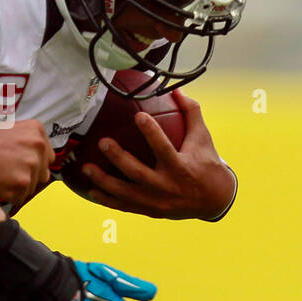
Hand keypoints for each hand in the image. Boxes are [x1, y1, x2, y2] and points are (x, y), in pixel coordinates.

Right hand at [0, 119, 53, 207]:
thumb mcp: (11, 129)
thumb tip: (41, 157)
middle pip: (42, 174)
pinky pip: (20, 197)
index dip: (35, 163)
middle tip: (8, 169)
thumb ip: (30, 142)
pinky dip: (9, 195)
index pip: (48, 157)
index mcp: (36, 131)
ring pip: (32, 187)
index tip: (22, 163)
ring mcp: (30, 165)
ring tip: (1, 174)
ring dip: (17, 186)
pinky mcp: (21, 183)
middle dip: (28, 176)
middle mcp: (37, 146)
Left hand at [80, 93, 236, 219]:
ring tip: (86, 167)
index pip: (164, 148)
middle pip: (139, 173)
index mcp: (181, 167)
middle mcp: (167, 187)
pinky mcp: (150, 211)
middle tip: (103, 142)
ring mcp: (157, 202)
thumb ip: (191, 113)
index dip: (151, 133)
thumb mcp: (203, 138)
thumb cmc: (207, 163)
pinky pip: (125, 206)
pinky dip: (107, 200)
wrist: (214, 200)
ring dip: (105, 181)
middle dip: (119, 158)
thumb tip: (177, 89)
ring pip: (127, 193)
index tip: (138, 115)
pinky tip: (90, 190)